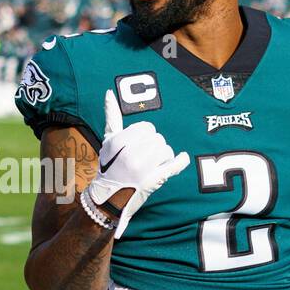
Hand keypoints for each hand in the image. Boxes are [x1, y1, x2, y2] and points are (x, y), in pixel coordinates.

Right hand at [84, 90, 188, 238]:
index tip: (138, 146)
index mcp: (120, 141)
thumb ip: (111, 116)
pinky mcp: (155, 180)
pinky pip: (175, 165)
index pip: (147, 128)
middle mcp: (131, 153)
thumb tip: (109, 92)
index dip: (146, 136)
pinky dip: (180, 161)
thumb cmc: (110, 166)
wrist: (109, 197)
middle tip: (143, 159)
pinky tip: (181, 158)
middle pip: (158, 138)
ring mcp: (144, 167)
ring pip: (167, 150)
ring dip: (163, 157)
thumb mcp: (108, 141)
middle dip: (154, 147)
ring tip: (151, 165)